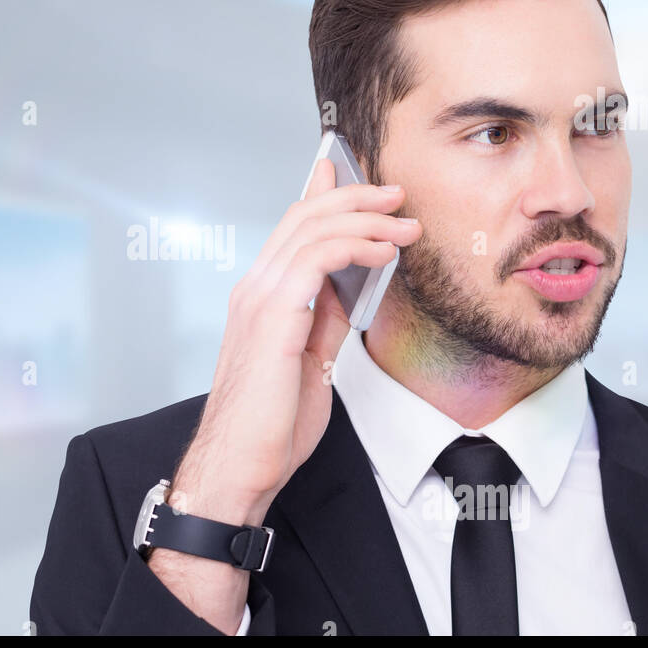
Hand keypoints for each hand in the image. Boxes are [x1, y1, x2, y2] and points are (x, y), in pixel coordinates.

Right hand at [170, 158, 420, 525]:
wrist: (242, 465)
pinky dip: (354, 246)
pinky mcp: (273, 317)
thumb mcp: (311, 361)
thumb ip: (326, 319)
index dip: (326, 197)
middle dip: (356, 198)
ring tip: (404, 225)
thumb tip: (354, 287)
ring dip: (366, 220)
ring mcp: (259, 300)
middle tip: (396, 197)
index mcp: (260, 299)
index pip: (292, 229)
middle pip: (304, 217)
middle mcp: (254, 290)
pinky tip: (383, 252)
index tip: (360, 182)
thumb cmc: (271, 425)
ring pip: (312, 230)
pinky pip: (316, 260)